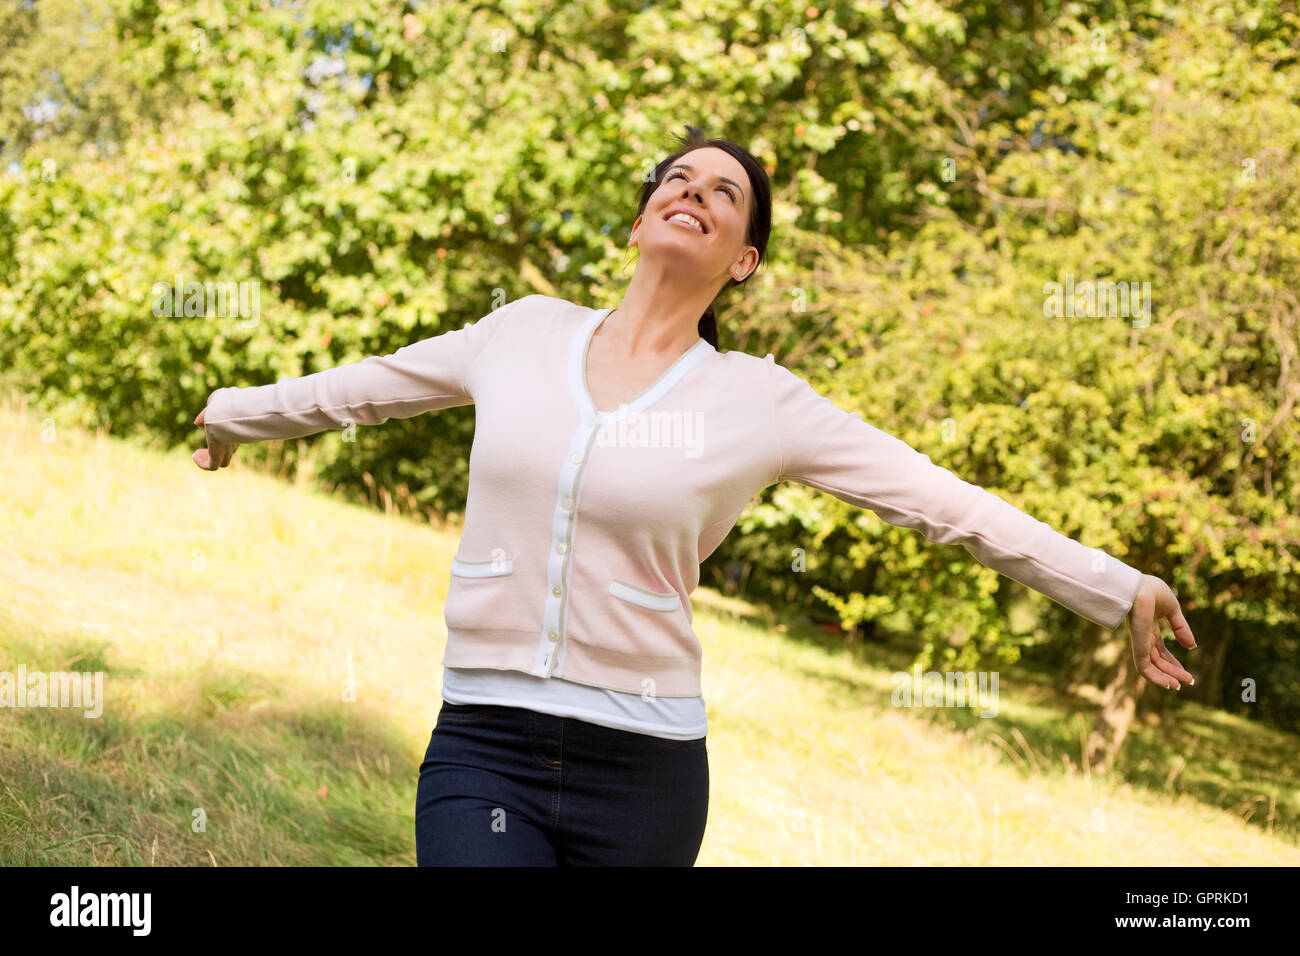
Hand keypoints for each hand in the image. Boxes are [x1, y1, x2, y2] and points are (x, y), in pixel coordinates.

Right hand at [192, 407, 238, 470]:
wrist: (228, 409)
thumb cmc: (226, 403)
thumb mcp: (216, 402)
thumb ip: (207, 412)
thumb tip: (198, 423)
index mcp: (236, 428)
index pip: (232, 437)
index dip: (223, 438)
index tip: (212, 433)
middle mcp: (234, 440)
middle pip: (229, 451)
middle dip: (219, 452)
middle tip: (205, 449)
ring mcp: (227, 448)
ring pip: (223, 461)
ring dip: (209, 459)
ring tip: (198, 453)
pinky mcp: (217, 453)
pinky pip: (212, 465)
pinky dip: (203, 463)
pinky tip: (195, 456)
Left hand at [1126, 573, 1196, 689]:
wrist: (1138, 586)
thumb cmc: (1151, 590)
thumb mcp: (1173, 609)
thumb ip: (1181, 627)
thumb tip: (1192, 646)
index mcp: (1149, 626)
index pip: (1161, 650)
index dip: (1173, 662)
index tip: (1187, 673)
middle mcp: (1142, 636)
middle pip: (1158, 659)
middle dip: (1173, 671)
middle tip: (1188, 681)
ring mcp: (1139, 641)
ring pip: (1152, 666)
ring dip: (1166, 677)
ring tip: (1180, 686)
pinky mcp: (1137, 645)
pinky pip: (1143, 667)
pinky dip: (1155, 677)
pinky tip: (1169, 684)